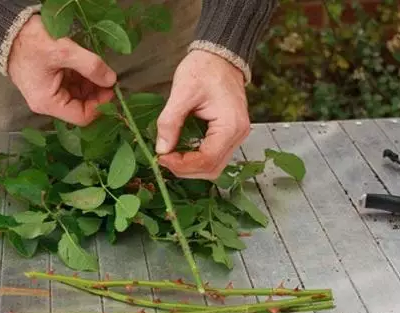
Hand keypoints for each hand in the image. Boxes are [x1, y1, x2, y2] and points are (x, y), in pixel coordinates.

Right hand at [7, 15, 116, 125]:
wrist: (9, 29)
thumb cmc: (32, 42)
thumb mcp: (65, 51)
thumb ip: (91, 66)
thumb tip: (111, 80)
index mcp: (49, 103)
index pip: (82, 117)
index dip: (100, 106)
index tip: (112, 89)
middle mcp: (48, 103)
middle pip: (81, 107)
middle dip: (97, 94)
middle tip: (109, 78)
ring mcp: (48, 93)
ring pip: (78, 96)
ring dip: (91, 85)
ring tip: (99, 69)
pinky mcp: (50, 82)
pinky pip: (71, 86)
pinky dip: (82, 78)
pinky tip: (89, 67)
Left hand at [154, 50, 250, 179]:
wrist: (219, 55)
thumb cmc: (204, 69)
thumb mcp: (182, 93)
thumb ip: (170, 122)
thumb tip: (161, 149)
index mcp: (230, 125)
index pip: (207, 160)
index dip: (182, 165)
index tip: (161, 157)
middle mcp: (238, 135)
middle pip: (212, 169)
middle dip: (185, 169)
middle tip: (163, 159)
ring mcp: (236, 136)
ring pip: (213, 166)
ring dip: (190, 167)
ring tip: (170, 156)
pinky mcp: (229, 134)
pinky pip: (213, 156)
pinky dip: (196, 159)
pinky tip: (180, 151)